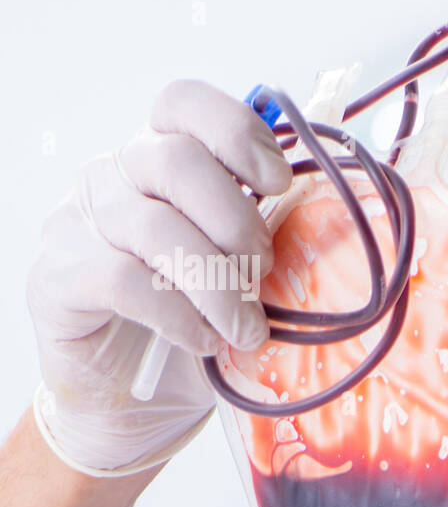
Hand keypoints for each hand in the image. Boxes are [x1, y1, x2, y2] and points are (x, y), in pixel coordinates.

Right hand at [27, 80, 291, 473]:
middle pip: (175, 160)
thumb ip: (269, 232)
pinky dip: (179, 316)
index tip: (277, 183)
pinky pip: (124, 280)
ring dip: (219, 284)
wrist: (132, 402)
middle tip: (264, 272)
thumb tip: (330, 213)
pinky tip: (205, 341)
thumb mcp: (243, 272)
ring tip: (248, 329)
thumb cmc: (196, 325)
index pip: (184, 104)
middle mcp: (115, 176)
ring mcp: (80, 221)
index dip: (236, 132)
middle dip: (237, 221)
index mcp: (162, 158)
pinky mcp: (59, 274)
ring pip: (156, 228)